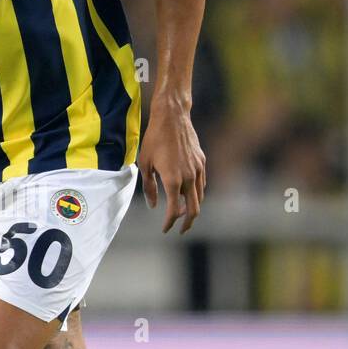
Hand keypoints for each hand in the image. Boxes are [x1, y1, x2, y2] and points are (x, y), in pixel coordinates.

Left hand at [138, 103, 206, 233]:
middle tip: (181, 230)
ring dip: (192, 208)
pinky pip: (202, 184)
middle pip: (193, 210)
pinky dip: (196, 194)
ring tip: (184, 213)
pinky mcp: (202, 162)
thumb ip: (149, 188)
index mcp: (173, 180)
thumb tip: (153, 205)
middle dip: (187, 223)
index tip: (165, 229)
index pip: (174, 211)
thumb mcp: (145, 164)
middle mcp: (189, 178)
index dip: (169, 223)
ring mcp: (198, 170)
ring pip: (199, 197)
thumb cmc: (154, 139)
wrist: (172, 118)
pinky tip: (189, 194)